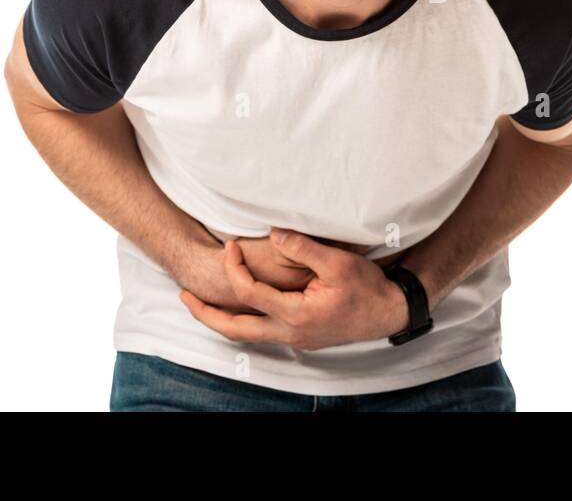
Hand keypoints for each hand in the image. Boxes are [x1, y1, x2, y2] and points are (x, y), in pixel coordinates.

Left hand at [178, 228, 409, 350]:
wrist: (388, 312)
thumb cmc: (366, 287)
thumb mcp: (336, 261)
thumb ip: (302, 247)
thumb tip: (273, 233)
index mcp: (295, 314)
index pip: (249, 293)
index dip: (234, 268)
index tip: (229, 246)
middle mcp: (289, 332)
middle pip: (234, 329)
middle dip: (205, 314)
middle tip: (184, 296)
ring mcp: (294, 339)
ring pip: (246, 336)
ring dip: (220, 321)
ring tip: (200, 305)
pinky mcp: (300, 337)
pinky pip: (260, 334)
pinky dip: (241, 322)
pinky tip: (238, 309)